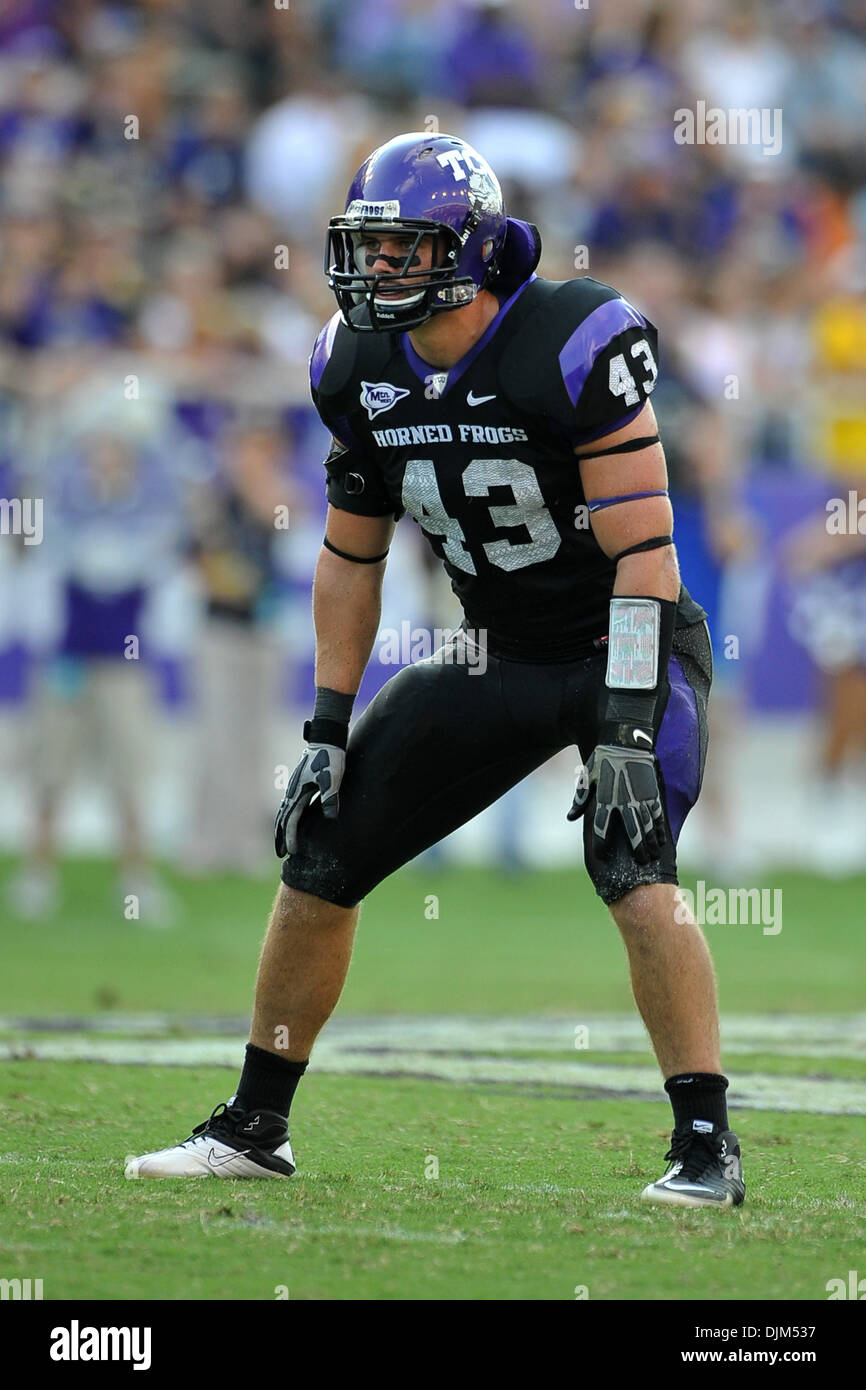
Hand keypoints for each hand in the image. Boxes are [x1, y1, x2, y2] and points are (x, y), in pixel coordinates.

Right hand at [274, 735, 345, 856]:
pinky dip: (290, 816)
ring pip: (285, 811)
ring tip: (283, 841)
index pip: (291, 820)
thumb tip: (330, 817)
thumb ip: (330, 797)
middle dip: (280, 836)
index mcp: (298, 793)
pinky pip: (292, 804)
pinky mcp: (302, 783)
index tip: (291, 852)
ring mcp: (296, 787)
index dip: (290, 837)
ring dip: (283, 827)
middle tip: (280, 854)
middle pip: (282, 818)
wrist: (327, 738)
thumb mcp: (332, 778)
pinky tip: (295, 819)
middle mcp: (293, 791)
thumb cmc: (330, 757)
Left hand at [567, 743, 665, 863]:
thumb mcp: (587, 778)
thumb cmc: (602, 759)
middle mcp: (624, 802)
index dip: (601, 844)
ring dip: (650, 843)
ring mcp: (641, 798)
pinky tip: (661, 840)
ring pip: (647, 826)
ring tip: (652, 857)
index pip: (602, 828)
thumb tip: (571, 817)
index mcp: (605, 800)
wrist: (625, 741)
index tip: (601, 855)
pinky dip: (659, 828)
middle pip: (632, 832)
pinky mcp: (653, 792)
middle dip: (637, 850)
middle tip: (640, 865)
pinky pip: (658, 814)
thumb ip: (580, 800)